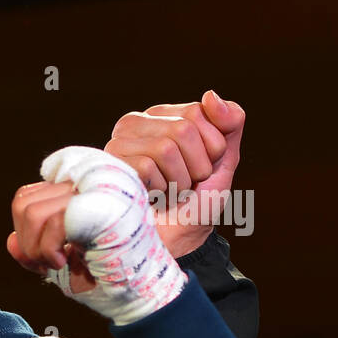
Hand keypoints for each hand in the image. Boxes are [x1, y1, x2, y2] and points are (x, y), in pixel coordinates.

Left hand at [8, 147, 186, 325]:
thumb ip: (32, 248)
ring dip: (37, 249)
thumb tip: (10, 241)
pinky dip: (49, 251)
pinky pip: (52, 222)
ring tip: (60, 263)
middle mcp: (90, 178)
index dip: (25, 233)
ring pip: (31, 212)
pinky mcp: (102, 202)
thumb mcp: (59, 260)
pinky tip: (67, 262)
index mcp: (80, 185)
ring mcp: (97, 187)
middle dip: (28, 244)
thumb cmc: (105, 277)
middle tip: (52, 264)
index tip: (46, 258)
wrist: (141, 294)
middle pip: (22, 203)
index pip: (27, 197)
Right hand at [105, 91, 244, 256]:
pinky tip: (150, 198)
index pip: (198, 112)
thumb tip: (210, 96)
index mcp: (163, 117)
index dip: (212, 145)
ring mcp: (118, 145)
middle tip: (186, 184)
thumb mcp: (224, 159)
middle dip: (197, 165)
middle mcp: (135, 125)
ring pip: (165, 147)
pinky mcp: (108, 167)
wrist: (178, 242)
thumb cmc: (197, 202)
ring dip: (178, 181)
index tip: (203, 168)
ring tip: (168, 192)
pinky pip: (147, 167)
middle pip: (183, 129)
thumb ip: (229, 123)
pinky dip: (159, 190)